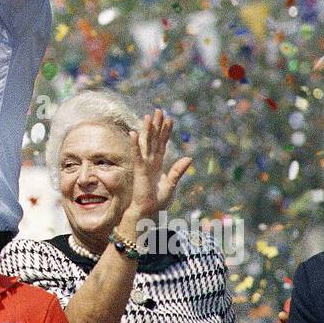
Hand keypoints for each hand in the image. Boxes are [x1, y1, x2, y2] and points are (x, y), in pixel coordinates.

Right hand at [120, 109, 191, 231]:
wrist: (147, 212)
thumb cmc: (157, 201)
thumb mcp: (172, 184)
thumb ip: (178, 170)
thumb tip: (189, 158)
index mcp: (158, 164)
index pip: (162, 144)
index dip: (166, 132)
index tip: (169, 119)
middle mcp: (150, 162)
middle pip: (154, 139)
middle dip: (156, 125)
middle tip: (159, 110)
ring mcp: (144, 165)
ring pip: (146, 143)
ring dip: (146, 130)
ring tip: (147, 116)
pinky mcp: (139, 170)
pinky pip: (137, 154)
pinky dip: (135, 144)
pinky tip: (134, 133)